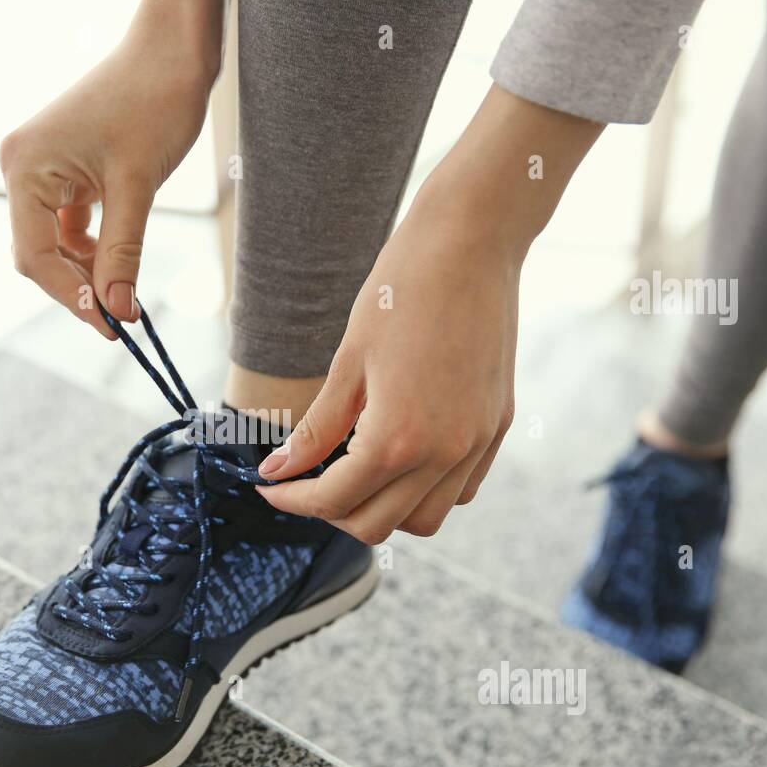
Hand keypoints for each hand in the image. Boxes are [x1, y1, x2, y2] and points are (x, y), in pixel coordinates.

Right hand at [0, 0, 221, 337]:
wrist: (171, 53)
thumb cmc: (153, 104)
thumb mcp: (137, 189)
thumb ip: (122, 255)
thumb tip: (117, 311)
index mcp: (25, 169)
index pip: (34, 255)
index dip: (70, 297)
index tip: (110, 326)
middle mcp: (21, 167)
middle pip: (38, 252)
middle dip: (77, 286)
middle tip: (119, 317)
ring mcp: (40, 168)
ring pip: (53, 242)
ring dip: (86, 270)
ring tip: (124, 291)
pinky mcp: (62, 169)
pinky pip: (67, 224)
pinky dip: (91, 247)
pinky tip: (117, 262)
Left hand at [255, 209, 520, 542]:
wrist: (473, 241)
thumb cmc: (403, 289)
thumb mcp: (347, 363)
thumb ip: (315, 429)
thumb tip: (278, 472)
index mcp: (399, 437)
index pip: (335, 500)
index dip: (293, 500)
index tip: (270, 487)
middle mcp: (445, 453)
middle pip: (378, 525)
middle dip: (332, 512)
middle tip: (305, 481)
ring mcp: (477, 443)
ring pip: (426, 519)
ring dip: (383, 508)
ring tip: (354, 472)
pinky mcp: (496, 427)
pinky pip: (461, 489)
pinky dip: (426, 490)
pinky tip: (400, 457)